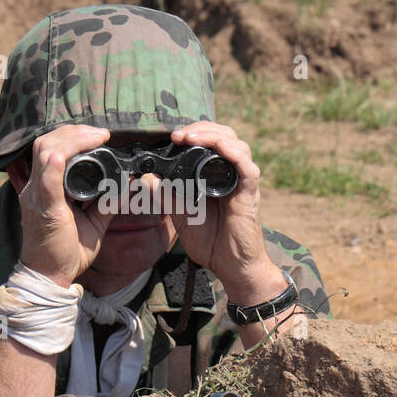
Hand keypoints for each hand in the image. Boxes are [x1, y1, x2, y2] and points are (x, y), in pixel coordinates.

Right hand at [17, 125, 114, 286]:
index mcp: (45, 186)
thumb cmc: (66, 250)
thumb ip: (107, 201)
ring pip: (45, 152)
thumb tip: (128, 183)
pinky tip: (66, 157)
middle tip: (101, 133)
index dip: (73, 135)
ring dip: (72, 140)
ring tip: (96, 137)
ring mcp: (37, 196)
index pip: (51, 148)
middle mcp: (36, 187)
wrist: (51, 276)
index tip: (100, 135)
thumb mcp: (92, 220)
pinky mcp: (44, 209)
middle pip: (46, 142)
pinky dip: (56, 165)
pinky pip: (46, 181)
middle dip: (74, 132)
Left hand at [167, 121, 287, 303]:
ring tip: (192, 138)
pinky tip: (221, 147)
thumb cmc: (210, 241)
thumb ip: (165, 196)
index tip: (170, 136)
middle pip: (223, 135)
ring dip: (213, 135)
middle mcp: (230, 174)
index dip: (192, 133)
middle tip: (178, 135)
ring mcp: (242, 183)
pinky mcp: (250, 194)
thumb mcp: (180, 216)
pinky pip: (247, 168)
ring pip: (236, 144)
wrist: (231, 267)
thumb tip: (146, 177)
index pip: (208, 142)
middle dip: (200, 129)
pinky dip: (235, 153)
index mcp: (214, 175)